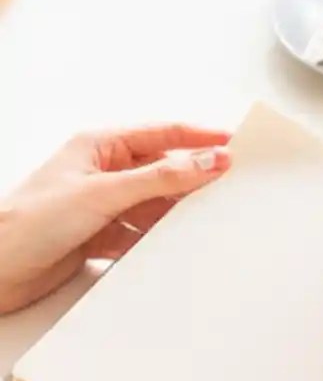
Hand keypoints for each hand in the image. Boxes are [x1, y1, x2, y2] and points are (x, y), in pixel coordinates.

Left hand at [0, 125, 231, 313]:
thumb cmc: (28, 221)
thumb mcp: (104, 193)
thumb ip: (161, 178)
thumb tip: (210, 161)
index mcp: (98, 146)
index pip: (162, 134)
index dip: (201, 137)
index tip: (237, 144)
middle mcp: (103, 173)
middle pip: (163, 171)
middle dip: (196, 179)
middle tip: (234, 186)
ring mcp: (103, 206)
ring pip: (157, 206)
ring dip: (179, 214)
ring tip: (211, 221)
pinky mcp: (102, 237)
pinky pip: (144, 235)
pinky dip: (161, 241)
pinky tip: (178, 247)